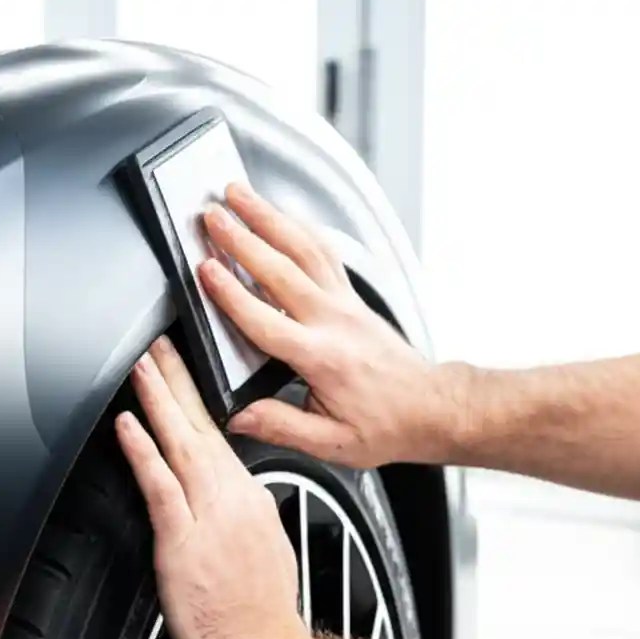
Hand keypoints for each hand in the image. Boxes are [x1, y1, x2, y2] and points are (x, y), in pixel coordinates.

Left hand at [115, 337, 310, 638]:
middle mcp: (234, 499)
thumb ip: (241, 512)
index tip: (184, 370)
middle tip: (159, 341)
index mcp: (251, 498)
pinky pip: (161, 487)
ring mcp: (209, 518)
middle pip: (202, 426)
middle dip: (178, 379)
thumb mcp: (265, 547)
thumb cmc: (262, 617)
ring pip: (181, 444)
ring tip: (141, 365)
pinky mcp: (184, 543)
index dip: (198, 398)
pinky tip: (129, 425)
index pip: (221, 435)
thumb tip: (228, 493)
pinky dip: (144, 451)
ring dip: (159, 399)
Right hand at [198, 182, 468, 467]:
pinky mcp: (352, 296)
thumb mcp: (332, 444)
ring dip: (269, 217)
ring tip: (239, 194)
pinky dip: (299, 227)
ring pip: (303, 248)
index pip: (266, 319)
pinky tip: (280, 214)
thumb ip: (281, 426)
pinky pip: (323, 251)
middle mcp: (333, 321)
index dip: (232, 294)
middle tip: (212, 216)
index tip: (206, 270)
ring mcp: (344, 303)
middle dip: (242, 237)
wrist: (433, 409)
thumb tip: (239, 416)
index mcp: (321, 358)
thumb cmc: (387, 426)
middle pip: (280, 269)